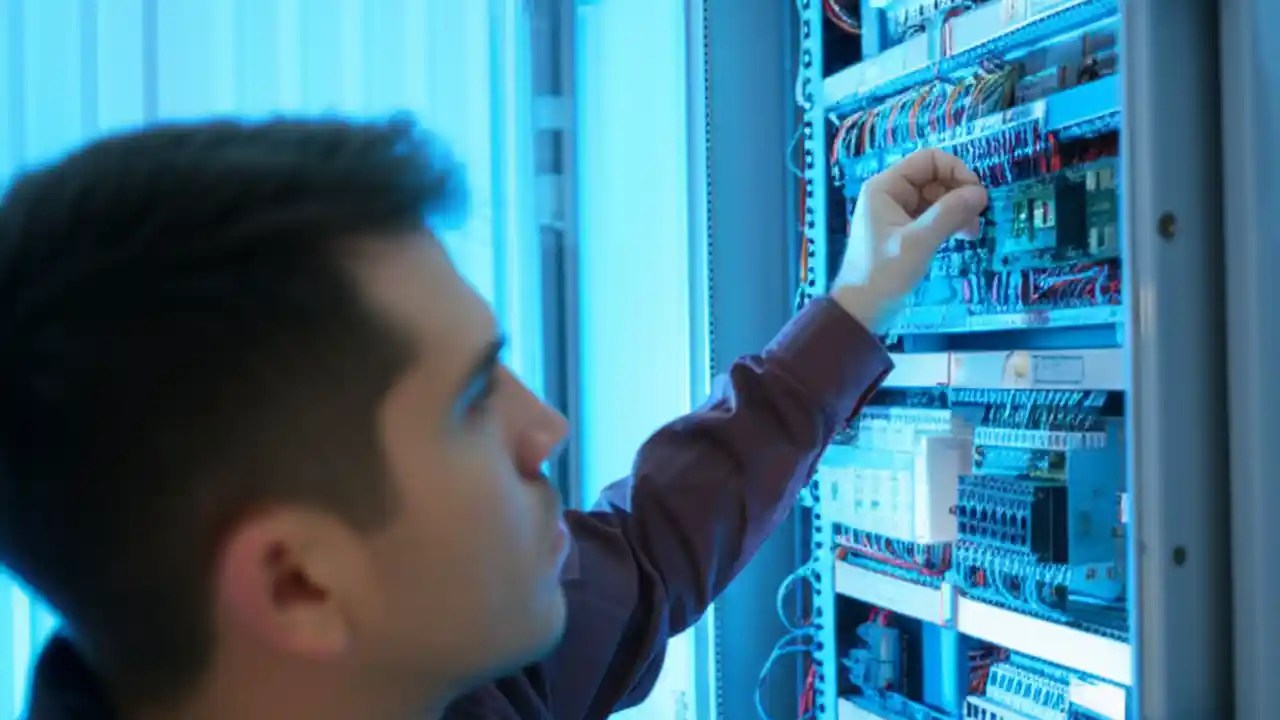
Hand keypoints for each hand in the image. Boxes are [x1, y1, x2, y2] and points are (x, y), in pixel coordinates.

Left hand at [831, 148, 987, 330]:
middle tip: (978, 218)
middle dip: (959, 194)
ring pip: (937, 198)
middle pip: (935, 177)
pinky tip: (964, 236)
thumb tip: (981, 192)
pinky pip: (933, 216)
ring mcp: (897, 212)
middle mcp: (890, 193)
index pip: (928, 160)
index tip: (976, 193)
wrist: (861, 310)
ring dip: (958, 210)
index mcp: (885, 187)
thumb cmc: (883, 274)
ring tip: (973, 232)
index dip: (956, 170)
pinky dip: (950, 222)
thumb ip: (949, 214)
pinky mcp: (905, 230)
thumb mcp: (918, 242)